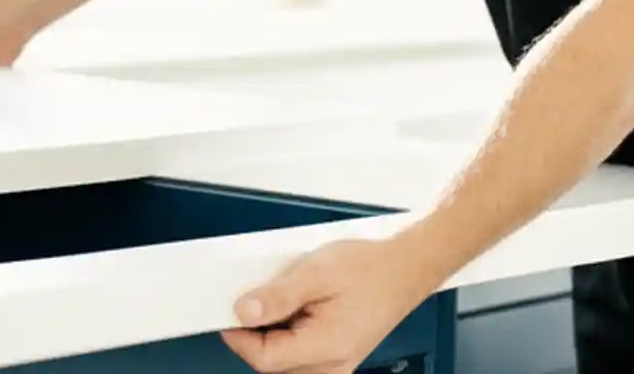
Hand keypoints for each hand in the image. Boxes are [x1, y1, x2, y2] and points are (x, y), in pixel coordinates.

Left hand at [221, 238, 442, 373]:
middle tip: (253, 301)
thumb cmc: (369, 269)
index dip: (239, 337)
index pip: (264, 360)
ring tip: (280, 303)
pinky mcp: (338, 357)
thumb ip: (278, 296)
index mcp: (327, 347)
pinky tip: (294, 311)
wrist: (405, 269)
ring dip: (272, 337)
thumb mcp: (315, 272)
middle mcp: (333, 365)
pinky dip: (288, 337)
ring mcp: (337, 364)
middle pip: (273, 366)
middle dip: (255, 336)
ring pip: (285, 364)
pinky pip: (301, 358)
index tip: (228, 313)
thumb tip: (243, 312)